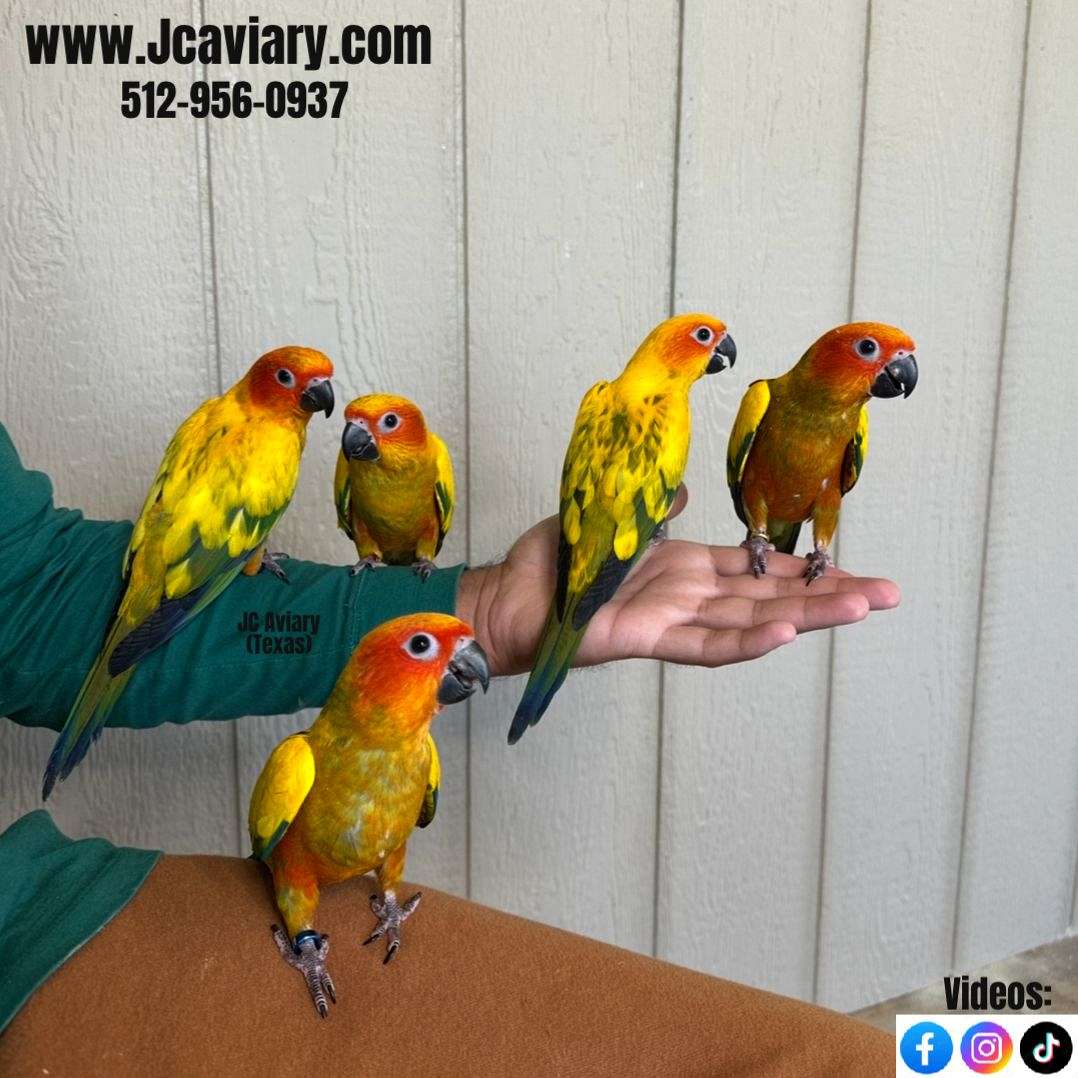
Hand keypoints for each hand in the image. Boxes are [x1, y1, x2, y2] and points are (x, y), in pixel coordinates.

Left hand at [456, 487, 899, 677]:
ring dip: (807, 616)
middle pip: (770, 598)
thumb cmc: (554, 561)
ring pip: (751, 623)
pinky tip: (788, 631)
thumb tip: (682, 495)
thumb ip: (656, 512)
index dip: (802, 573)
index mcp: (681, 570)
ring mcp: (670, 622)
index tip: (850, 569)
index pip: (756, 573)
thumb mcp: (614, 522)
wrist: (507, 596)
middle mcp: (686, 598)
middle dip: (829, 597)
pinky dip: (746, 640)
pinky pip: (704, 644)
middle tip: (889, 594)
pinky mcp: (645, 640)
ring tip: (863, 607)